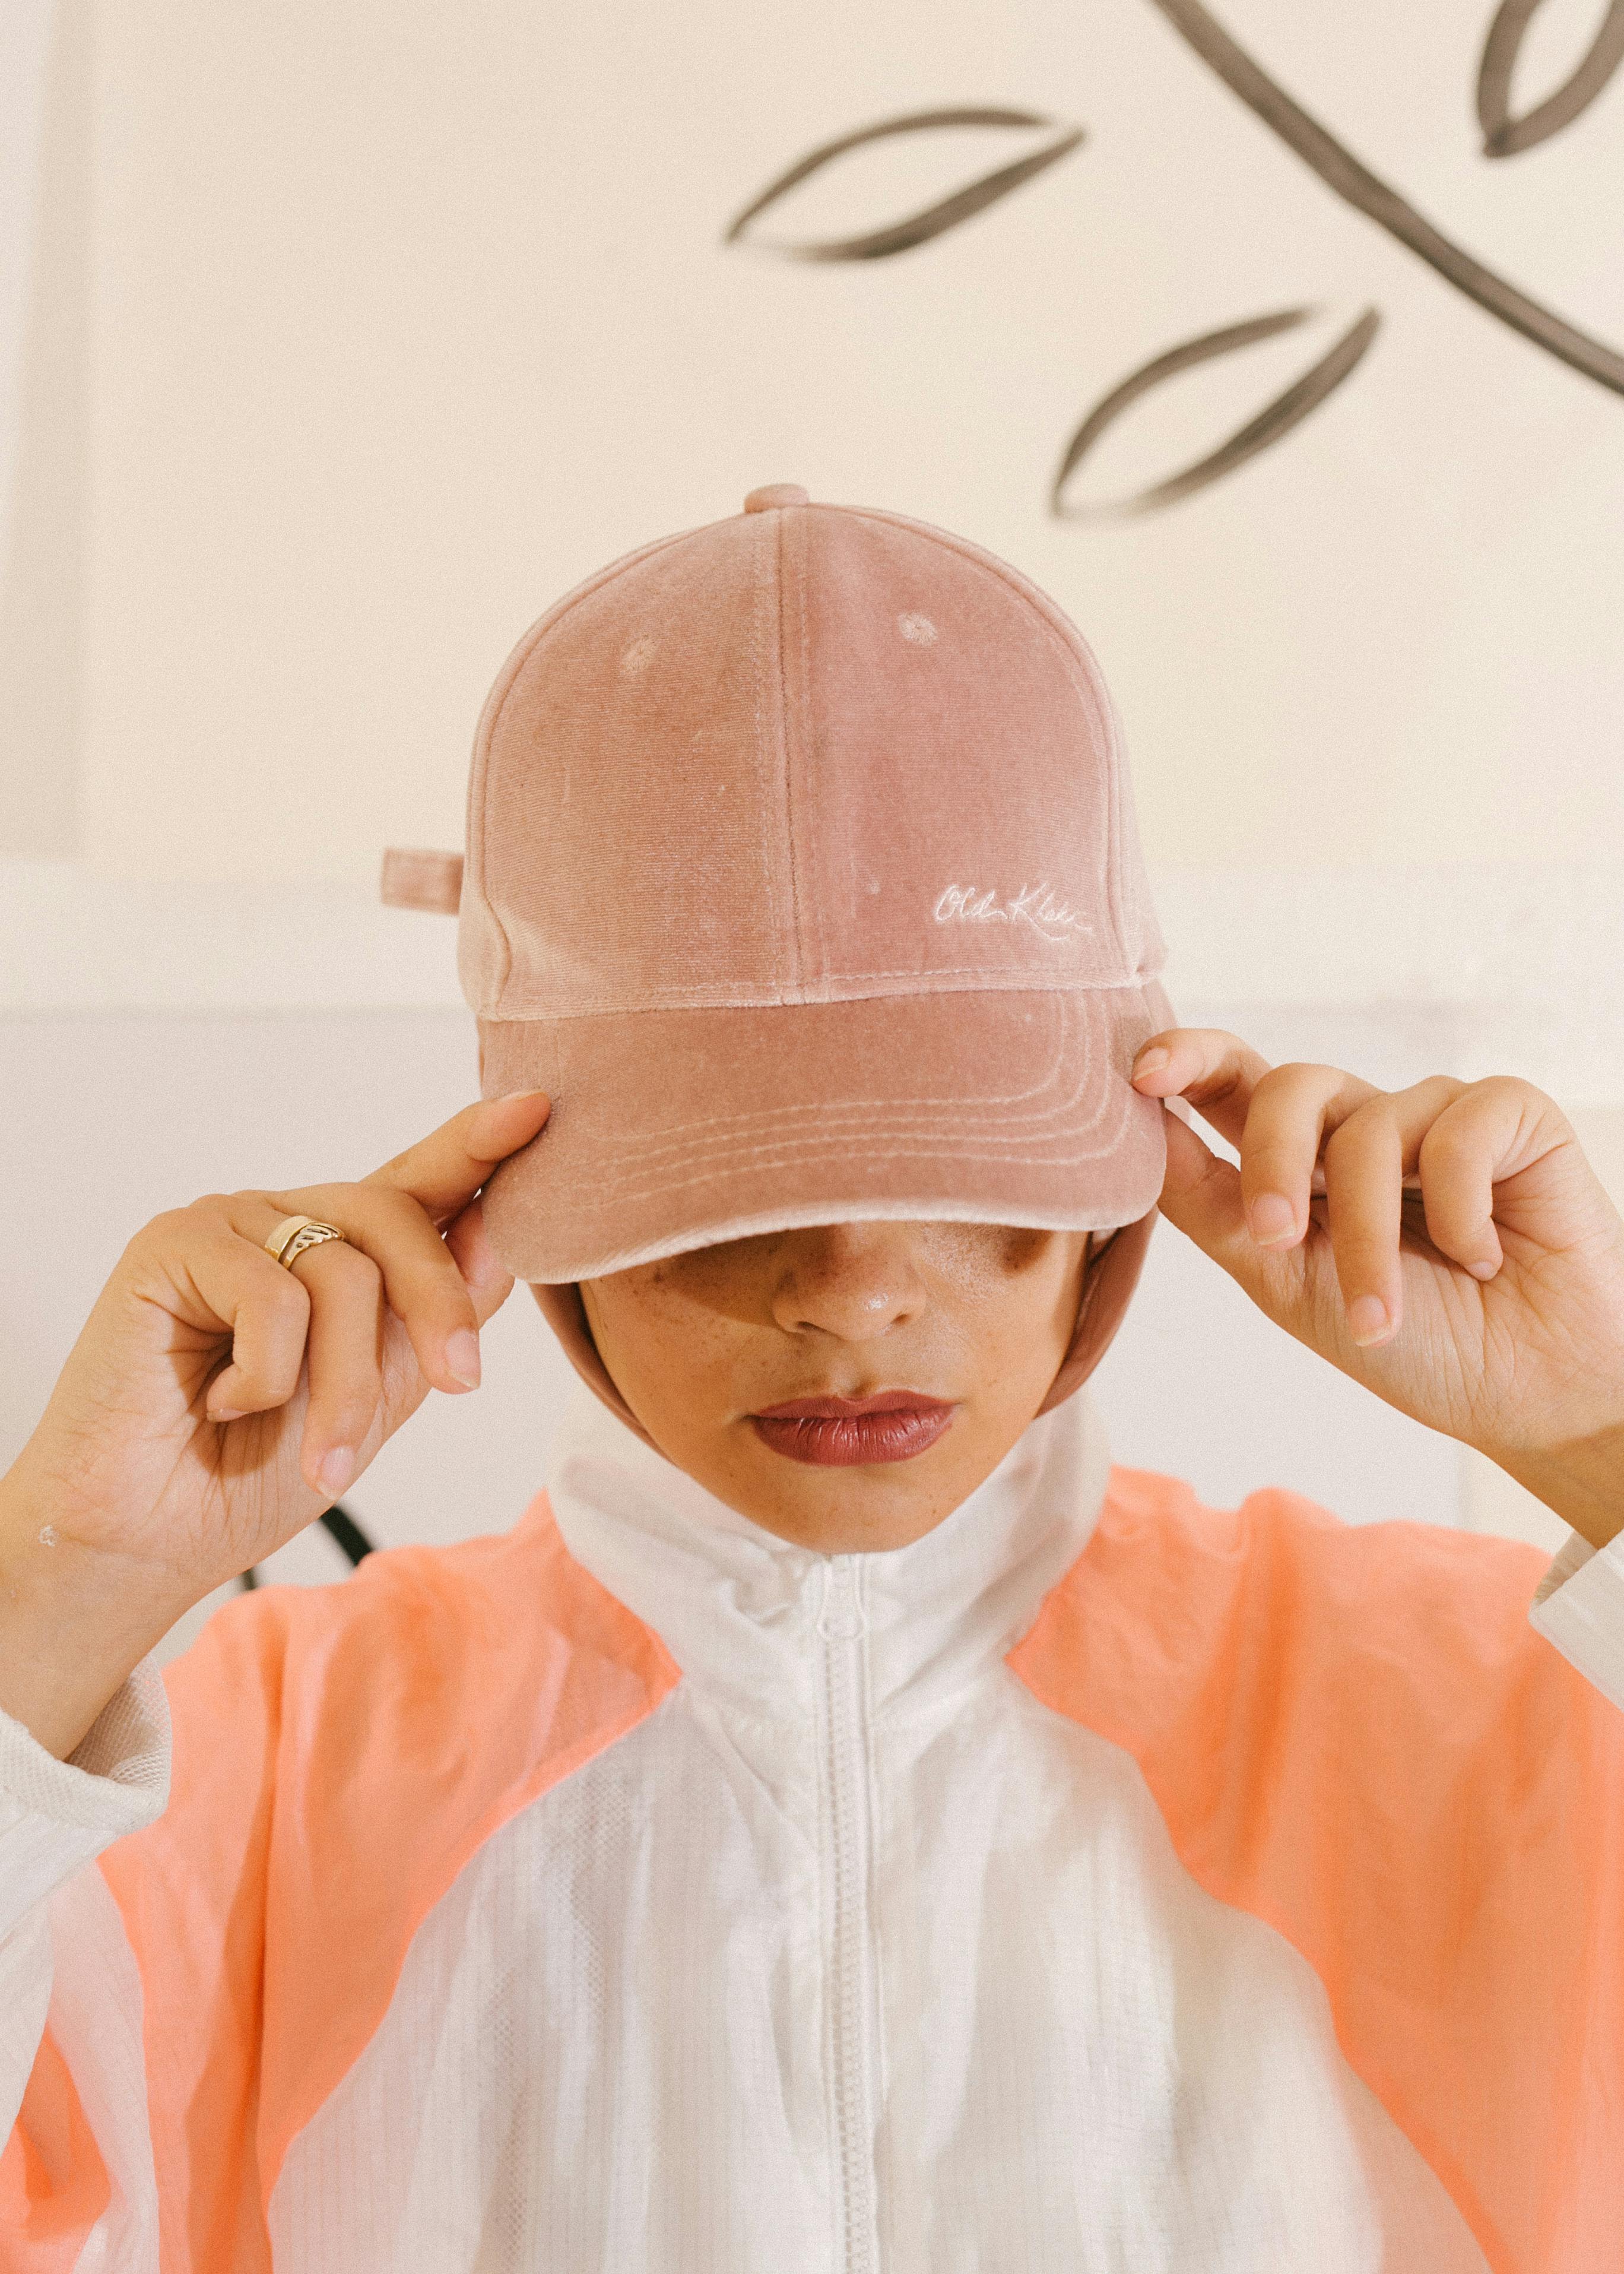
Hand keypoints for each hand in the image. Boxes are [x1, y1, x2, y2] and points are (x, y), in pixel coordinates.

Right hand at [0, 1090, 550, 1754]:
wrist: (146, 1541)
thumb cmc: (251, 1472)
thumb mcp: (378, 1397)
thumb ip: (433, 1319)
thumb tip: (500, 1237)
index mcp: (340, 1247)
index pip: (421, 1182)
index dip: (479, 1144)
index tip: (537, 1108)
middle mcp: (287, 1219)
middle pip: (399, 1220)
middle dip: (439, 1310)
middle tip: (460, 1384)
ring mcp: (229, 1224)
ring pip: (343, 1271)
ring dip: (346, 1386)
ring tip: (320, 1455)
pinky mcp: (171, 1244)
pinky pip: (272, 1295)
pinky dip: (266, 1377)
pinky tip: (219, 1402)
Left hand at [1131, 1031, 1623, 1547]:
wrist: (1530, 1398)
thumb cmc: (1415, 1343)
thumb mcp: (1286, 1282)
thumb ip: (1211, 1206)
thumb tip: (1141, 1133)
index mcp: (1302, 1160)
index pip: (1232, 1083)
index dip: (1186, 1059)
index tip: (1141, 1076)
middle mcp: (1364, 1125)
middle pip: (1289, 1086)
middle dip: (1271, 1163)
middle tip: (1273, 1239)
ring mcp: (1438, 1114)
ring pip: (1368, 1130)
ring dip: (1368, 1241)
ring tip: (1388, 1318)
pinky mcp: (1514, 1116)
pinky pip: (1458, 1133)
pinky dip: (1460, 1213)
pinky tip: (1487, 1258)